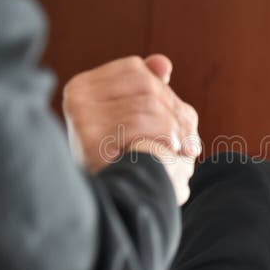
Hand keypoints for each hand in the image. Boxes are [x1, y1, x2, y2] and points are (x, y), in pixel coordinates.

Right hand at [62, 54, 199, 203]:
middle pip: (144, 86)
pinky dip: (164, 135)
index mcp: (83, 86)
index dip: (164, 90)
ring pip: (147, 104)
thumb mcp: (130, 118)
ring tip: (187, 148)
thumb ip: (145, 89)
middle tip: (192, 139)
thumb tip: (163, 65)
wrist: (107, 204)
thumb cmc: (119, 159)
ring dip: (175, 127)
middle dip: (175, 111)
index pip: (135, 70)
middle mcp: (77, 97)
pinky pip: (139, 124)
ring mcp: (81, 117)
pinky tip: (174, 149)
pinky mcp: (90, 139)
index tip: (181, 115)